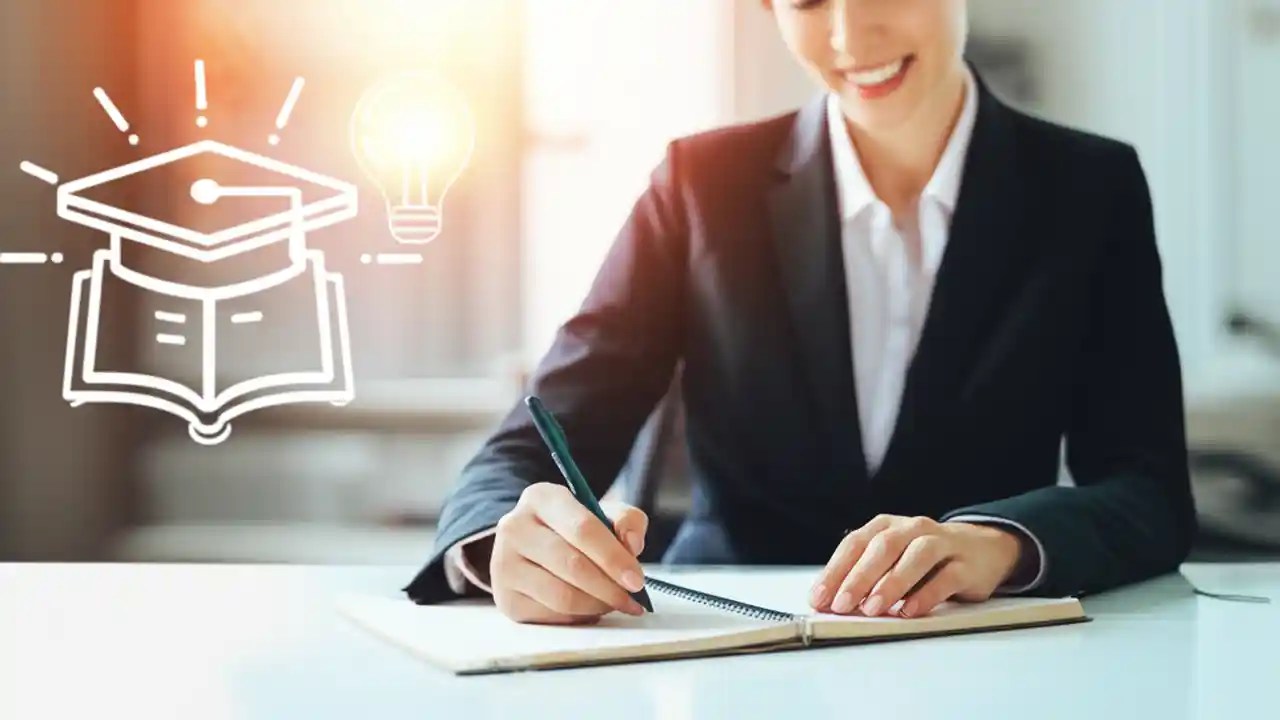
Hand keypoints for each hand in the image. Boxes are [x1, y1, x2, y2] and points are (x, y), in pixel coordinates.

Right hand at [490, 483, 648, 624]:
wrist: (532, 548)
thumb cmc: (573, 529)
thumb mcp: (603, 513)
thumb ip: (627, 520)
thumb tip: (632, 545)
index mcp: (541, 498)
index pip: (583, 528)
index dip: (614, 557)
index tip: (636, 579)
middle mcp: (515, 527)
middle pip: (572, 565)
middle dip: (610, 587)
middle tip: (632, 599)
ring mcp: (504, 564)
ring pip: (562, 596)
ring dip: (597, 605)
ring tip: (614, 602)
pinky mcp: (505, 598)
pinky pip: (552, 616)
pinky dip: (579, 616)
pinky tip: (590, 608)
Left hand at [809, 515, 1023, 618]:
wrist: (983, 548)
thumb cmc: (925, 559)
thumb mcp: (891, 560)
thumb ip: (863, 577)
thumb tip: (829, 602)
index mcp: (887, 526)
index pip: (855, 544)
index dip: (835, 570)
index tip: (820, 597)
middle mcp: (913, 529)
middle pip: (883, 547)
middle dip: (859, 577)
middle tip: (841, 604)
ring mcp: (942, 544)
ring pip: (916, 556)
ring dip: (891, 582)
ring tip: (873, 608)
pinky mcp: (967, 565)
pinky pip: (946, 577)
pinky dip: (927, 595)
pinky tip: (910, 611)